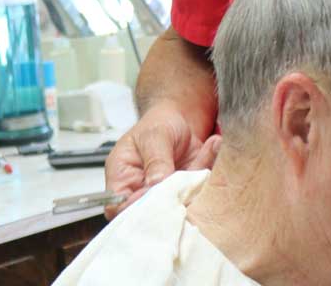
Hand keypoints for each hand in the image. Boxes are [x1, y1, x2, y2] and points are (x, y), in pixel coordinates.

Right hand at [103, 104, 220, 218]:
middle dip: (168, 200)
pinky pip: (197, 190)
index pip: (118, 205)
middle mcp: (141, 190)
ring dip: (192, 182)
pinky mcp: (185, 192)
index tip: (152, 193)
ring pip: (177, 204)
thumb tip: (156, 183)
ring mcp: (164, 194)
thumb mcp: (154, 135)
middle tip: (183, 180)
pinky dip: (206, 169)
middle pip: (148, 212)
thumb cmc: (159, 123)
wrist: (182, 117)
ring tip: (203, 152)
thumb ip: (155, 159)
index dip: (133, 207)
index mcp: (122, 176)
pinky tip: (212, 144)